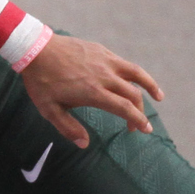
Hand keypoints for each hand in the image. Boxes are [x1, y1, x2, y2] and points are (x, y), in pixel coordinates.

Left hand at [19, 35, 164, 147]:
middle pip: (133, 94)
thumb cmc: (41, 81)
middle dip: (141, 111)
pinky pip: (123, 63)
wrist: (35, 49)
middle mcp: (104, 76)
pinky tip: (135, 80)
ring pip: (135, 73)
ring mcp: (104, 61)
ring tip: (159, 96)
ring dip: (150, 85)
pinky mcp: (101, 51)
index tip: (144, 129)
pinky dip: (135, 73)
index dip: (138, 120)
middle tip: (140, 124)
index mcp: (93, 92)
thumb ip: (68, 128)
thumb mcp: (49, 109)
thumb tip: (84, 144)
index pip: (124, 108)